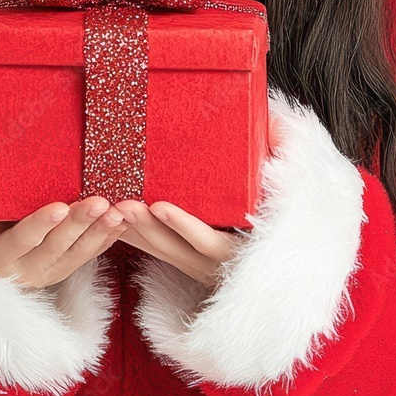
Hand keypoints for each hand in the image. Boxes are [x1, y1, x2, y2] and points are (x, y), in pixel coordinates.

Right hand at [0, 122, 126, 290]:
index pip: (21, 239)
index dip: (40, 224)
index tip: (59, 207)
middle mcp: (24, 270)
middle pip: (55, 247)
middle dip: (78, 225)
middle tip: (99, 203)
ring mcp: (47, 273)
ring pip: (77, 254)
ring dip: (99, 233)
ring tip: (117, 212)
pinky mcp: (65, 272)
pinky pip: (89, 257)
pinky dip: (107, 240)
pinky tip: (123, 222)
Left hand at [111, 116, 284, 289]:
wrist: (280, 267)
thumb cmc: (282, 223)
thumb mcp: (287, 196)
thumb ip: (282, 159)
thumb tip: (277, 126)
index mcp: (240, 250)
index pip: (209, 240)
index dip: (185, 225)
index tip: (161, 206)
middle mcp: (214, 265)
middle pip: (174, 248)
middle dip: (145, 227)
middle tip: (121, 203)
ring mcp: (197, 269)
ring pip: (158, 252)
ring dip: (132, 232)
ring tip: (108, 207)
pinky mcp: (185, 266)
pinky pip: (155, 253)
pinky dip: (133, 237)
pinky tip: (111, 218)